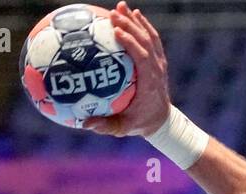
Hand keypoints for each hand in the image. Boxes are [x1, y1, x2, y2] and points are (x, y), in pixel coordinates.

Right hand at [82, 3, 170, 136]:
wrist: (161, 120)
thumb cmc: (138, 123)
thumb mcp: (122, 128)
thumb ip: (105, 126)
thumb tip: (85, 124)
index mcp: (149, 82)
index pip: (141, 56)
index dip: (130, 42)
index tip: (116, 29)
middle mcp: (156, 69)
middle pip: (145, 41)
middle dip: (130, 25)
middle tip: (113, 13)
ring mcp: (159, 63)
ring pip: (150, 37)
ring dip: (136, 20)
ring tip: (121, 6)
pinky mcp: (159, 61)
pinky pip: (152, 39)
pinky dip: (143, 25)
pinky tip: (132, 14)